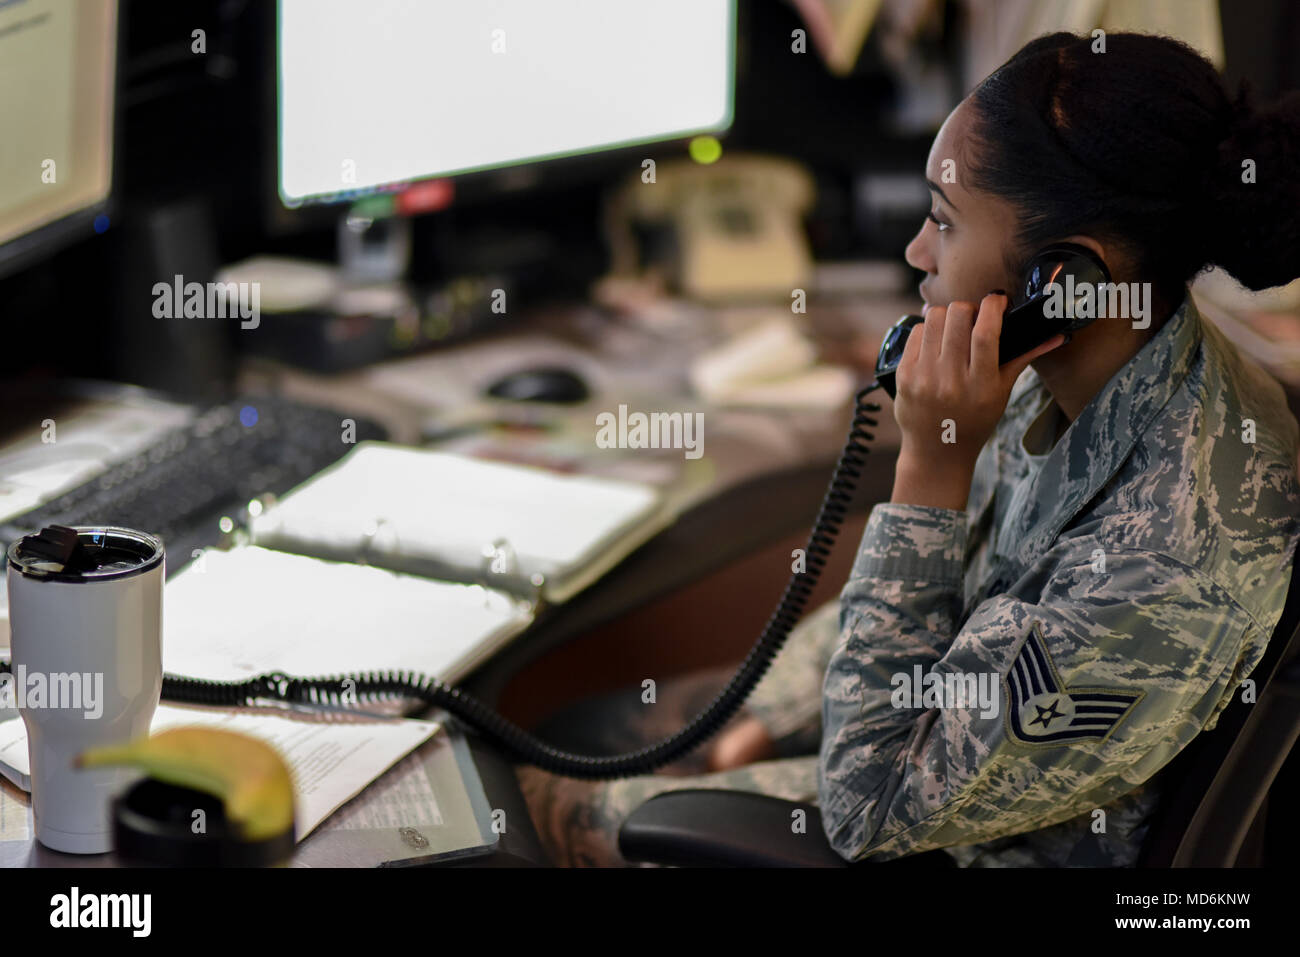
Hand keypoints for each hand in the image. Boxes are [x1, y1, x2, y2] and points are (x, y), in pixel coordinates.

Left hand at [890, 293, 1065, 508]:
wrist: (936, 451)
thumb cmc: (975, 421)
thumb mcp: (1001, 393)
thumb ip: (1024, 359)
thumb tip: (1056, 335)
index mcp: (980, 385)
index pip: (986, 334)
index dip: (992, 307)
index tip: (997, 300)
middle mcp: (950, 381)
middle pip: (958, 317)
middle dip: (969, 308)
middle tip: (973, 318)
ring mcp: (924, 378)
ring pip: (934, 318)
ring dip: (947, 316)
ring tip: (954, 328)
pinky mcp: (904, 376)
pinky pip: (916, 333)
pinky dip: (928, 330)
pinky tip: (936, 341)